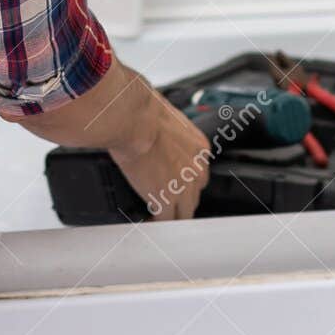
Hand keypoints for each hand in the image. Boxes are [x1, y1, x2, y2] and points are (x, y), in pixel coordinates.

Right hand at [107, 97, 210, 220]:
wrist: (136, 120)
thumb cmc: (143, 112)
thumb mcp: (166, 119)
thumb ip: (167, 132)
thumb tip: (153, 131)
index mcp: (198, 148)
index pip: (199, 173)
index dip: (187, 180)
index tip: (177, 182)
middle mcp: (195, 168)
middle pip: (195, 195)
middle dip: (183, 199)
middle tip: (169, 202)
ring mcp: (182, 186)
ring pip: (184, 212)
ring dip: (173, 215)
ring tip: (161, 218)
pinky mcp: (165, 198)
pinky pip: (165, 220)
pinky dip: (157, 223)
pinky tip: (150, 222)